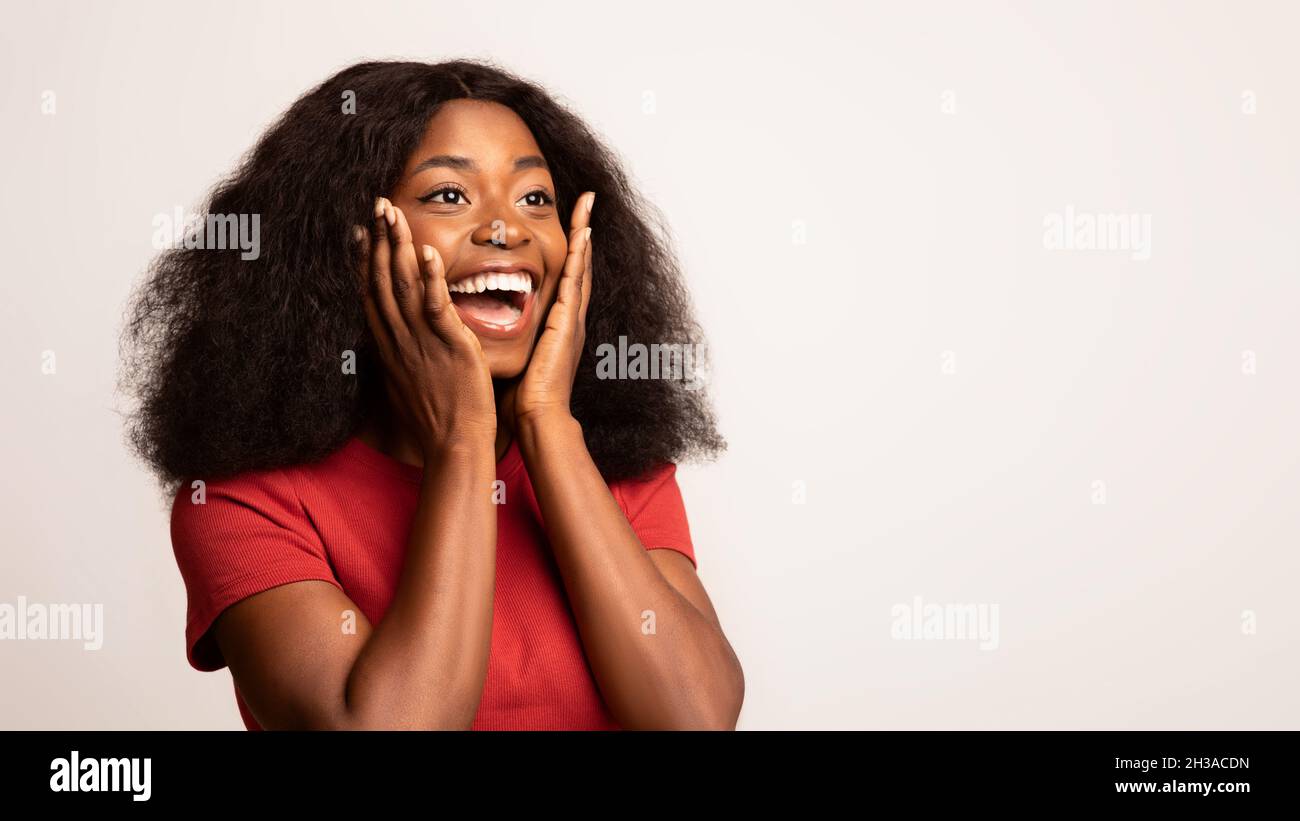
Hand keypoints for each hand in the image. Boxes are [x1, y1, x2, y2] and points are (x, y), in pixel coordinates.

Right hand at [355, 197, 495, 455]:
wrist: (454, 444)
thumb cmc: (438, 415)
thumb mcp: (411, 379)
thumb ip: (405, 352)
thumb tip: (398, 339)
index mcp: (392, 346)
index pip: (371, 294)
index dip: (364, 260)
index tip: (359, 230)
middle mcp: (401, 339)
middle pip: (382, 282)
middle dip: (378, 241)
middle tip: (375, 205)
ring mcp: (423, 342)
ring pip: (404, 287)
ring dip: (398, 247)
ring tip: (393, 214)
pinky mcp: (450, 347)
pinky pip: (437, 308)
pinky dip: (431, 279)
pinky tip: (427, 253)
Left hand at [511, 191, 594, 425]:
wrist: (538, 417)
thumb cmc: (522, 396)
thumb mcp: (511, 355)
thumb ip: (502, 337)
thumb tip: (478, 323)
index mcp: (554, 323)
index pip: (560, 277)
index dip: (564, 249)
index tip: (566, 222)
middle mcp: (567, 316)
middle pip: (576, 264)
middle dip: (581, 231)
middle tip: (586, 200)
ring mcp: (570, 317)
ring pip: (579, 265)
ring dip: (584, 232)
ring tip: (588, 203)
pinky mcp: (567, 322)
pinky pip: (575, 281)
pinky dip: (581, 256)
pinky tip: (583, 233)